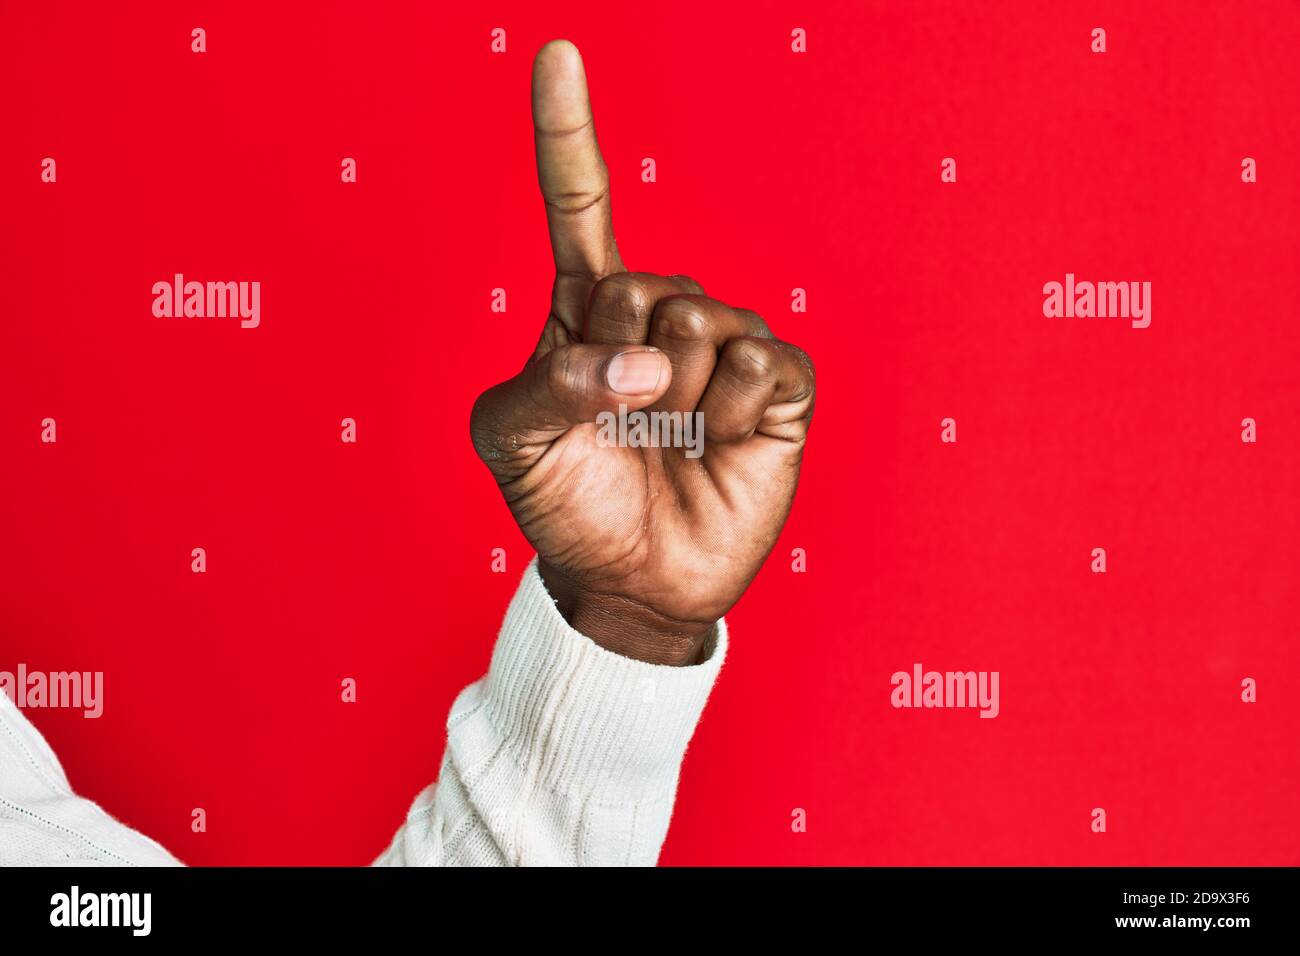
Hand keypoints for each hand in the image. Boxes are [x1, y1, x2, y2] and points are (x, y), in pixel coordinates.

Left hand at [470, 40, 815, 665]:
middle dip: (621, 368)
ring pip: (702, 325)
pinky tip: (720, 443)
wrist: (632, 581)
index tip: (558, 54)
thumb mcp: (512, 440)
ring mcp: (725, 346)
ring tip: (669, 440)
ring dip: (675, 402)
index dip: (568, 133)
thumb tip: (646, 362)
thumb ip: (548, 383)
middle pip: (642, 287)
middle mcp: (660, 314)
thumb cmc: (567, 502)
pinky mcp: (780, 387)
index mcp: (588, 311)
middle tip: (623, 425)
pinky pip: (761, 364)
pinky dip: (731, 414)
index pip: (580, 204)